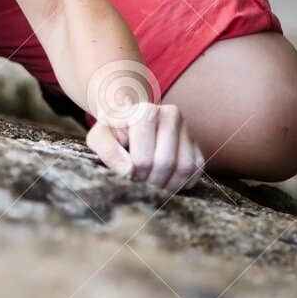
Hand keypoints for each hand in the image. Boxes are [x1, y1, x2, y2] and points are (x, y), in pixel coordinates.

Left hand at [86, 102, 206, 191]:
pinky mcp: (196, 143)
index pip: (144, 159)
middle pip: (166, 163)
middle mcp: (171, 115)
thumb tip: (127, 171)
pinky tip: (166, 181)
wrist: (129, 120)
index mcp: (145, 112)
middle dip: (151, 182)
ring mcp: (187, 129)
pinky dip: (182, 182)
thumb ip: (107, 151)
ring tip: (151, 185)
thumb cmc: (113, 131)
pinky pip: (197, 170)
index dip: (134, 176)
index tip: (125, 177)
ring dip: (168, 186)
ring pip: (185, 168)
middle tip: (138, 185)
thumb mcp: (100, 137)